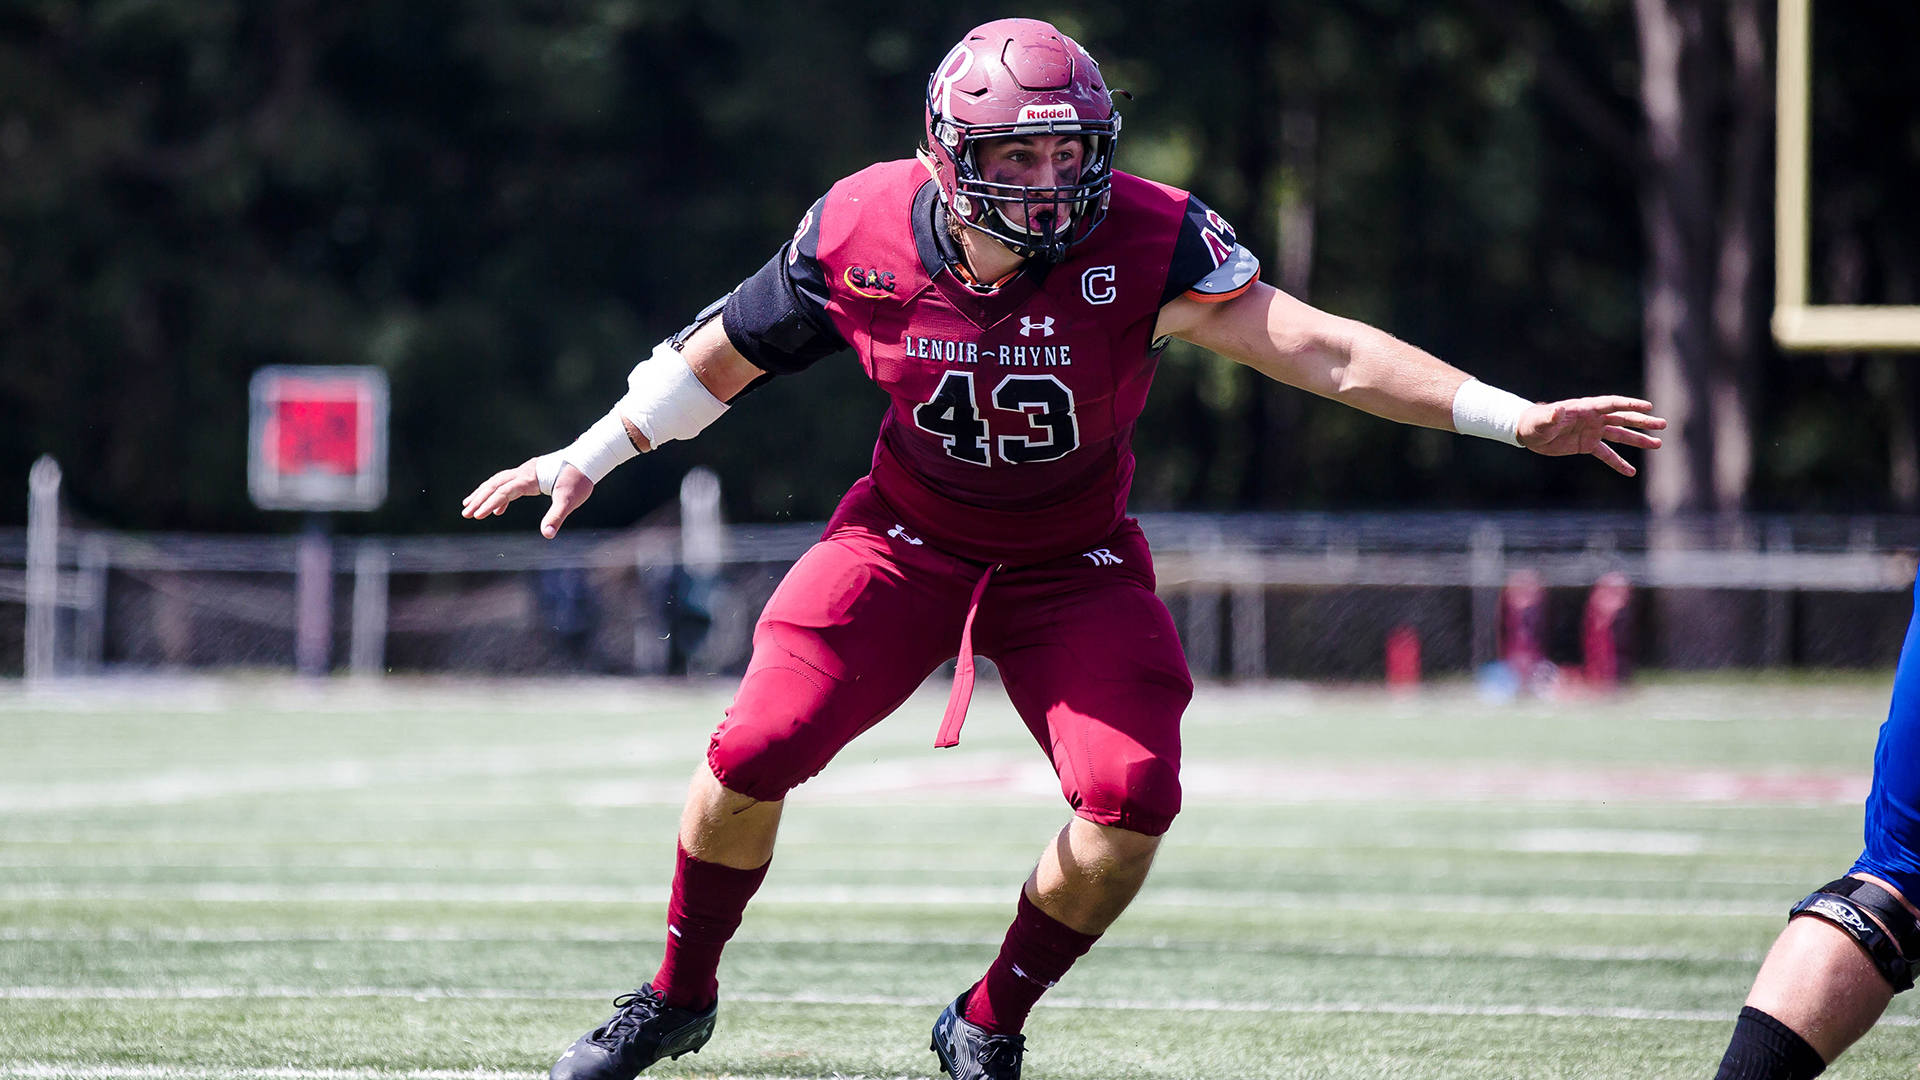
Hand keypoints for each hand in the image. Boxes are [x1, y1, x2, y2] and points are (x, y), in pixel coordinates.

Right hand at [459, 458, 594, 538]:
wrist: (588, 460)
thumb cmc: (579, 480)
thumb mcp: (569, 500)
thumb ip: (556, 517)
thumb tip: (547, 535)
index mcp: (529, 479)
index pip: (504, 492)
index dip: (489, 504)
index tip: (477, 515)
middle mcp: (523, 472)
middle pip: (495, 485)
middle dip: (479, 499)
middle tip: (465, 513)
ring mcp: (525, 471)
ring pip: (498, 482)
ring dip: (484, 494)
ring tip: (469, 506)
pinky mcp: (530, 474)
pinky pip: (508, 483)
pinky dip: (499, 495)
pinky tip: (497, 510)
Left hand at [1516, 396, 1666, 476]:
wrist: (1528, 432)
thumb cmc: (1534, 422)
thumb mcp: (1542, 421)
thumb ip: (1551, 416)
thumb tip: (1557, 411)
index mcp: (1585, 409)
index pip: (1612, 404)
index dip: (1630, 405)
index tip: (1648, 407)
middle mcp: (1593, 419)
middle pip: (1622, 418)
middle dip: (1642, 422)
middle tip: (1662, 424)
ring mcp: (1592, 431)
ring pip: (1620, 435)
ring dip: (1638, 440)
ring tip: (1658, 444)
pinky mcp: (1587, 445)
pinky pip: (1606, 454)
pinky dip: (1618, 463)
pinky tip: (1631, 472)